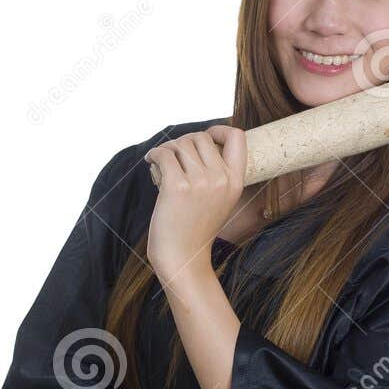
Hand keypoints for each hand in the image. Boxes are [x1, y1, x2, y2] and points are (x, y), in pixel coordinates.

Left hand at [143, 126, 245, 284]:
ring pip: (181, 144)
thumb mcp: (220, 200)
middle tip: (173, 156)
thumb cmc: (195, 229)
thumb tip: (198, 141)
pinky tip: (151, 162)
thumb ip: (217, 174)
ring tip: (161, 161)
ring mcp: (200, 182)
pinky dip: (154, 154)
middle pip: (201, 136)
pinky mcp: (177, 186)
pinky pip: (164, 154)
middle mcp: (221, 179)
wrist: (182, 258)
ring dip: (167, 149)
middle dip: (184, 142)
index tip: (206, 136)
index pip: (238, 137)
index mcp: (236, 182)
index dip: (220, 130)